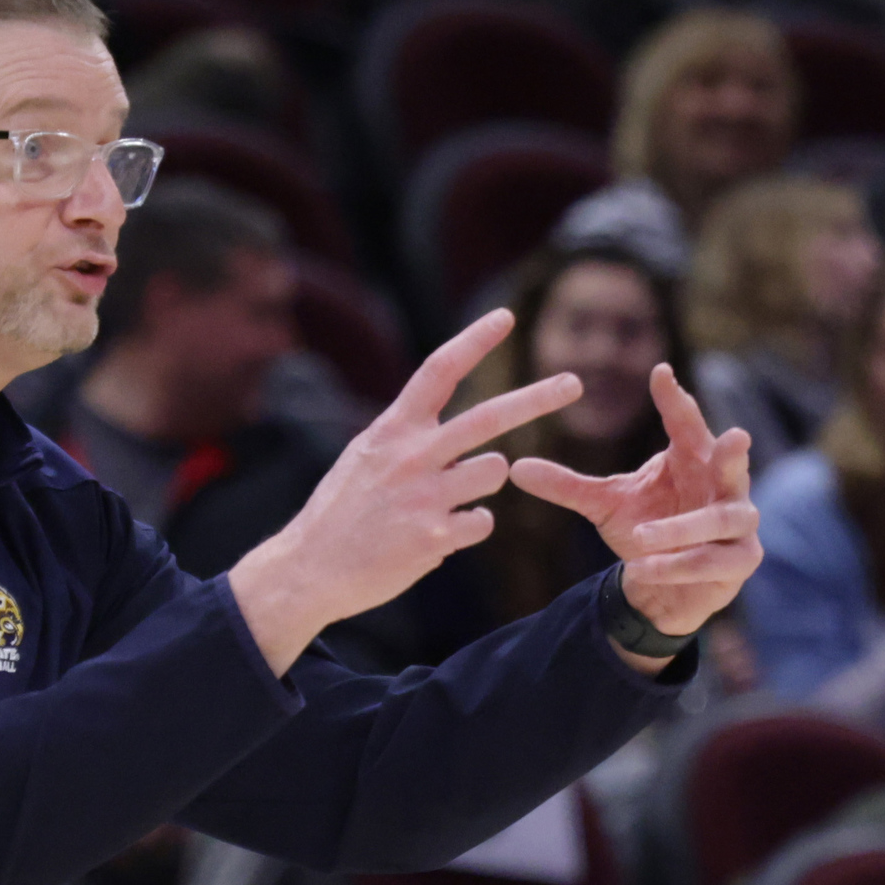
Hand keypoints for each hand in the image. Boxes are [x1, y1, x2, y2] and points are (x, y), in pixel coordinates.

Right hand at [228, 310, 578, 674]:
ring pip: (494, 471)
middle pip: (488, 418)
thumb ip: (406, 437)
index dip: (473, 340)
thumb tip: (448, 428)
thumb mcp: (364, 457)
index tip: (505, 317)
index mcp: (392, 429)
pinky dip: (470, 526)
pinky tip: (438, 535)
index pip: (438, 371)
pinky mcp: (435, 537)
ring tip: (444, 501)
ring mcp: (424, 496)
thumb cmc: (340, 511)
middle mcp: (411, 455)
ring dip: (483, 483)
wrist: (309, 568)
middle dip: (538, 397)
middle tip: (575, 382)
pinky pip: (484, 522)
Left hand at [509, 364, 762, 657]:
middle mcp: (723, 485)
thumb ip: (568, 486)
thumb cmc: (646, 533)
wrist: (664, 589)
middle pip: (732, 463)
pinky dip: (679, 566)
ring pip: (719, 520)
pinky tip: (643, 570)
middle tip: (736, 435)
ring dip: (681, 529)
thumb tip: (515, 468)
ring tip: (640, 537)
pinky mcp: (741, 562)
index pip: (686, 422)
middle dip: (734, 452)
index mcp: (691, 458)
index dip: (675, 399)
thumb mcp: (604, 506)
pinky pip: (713, 562)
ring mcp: (739, 524)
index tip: (660, 372)